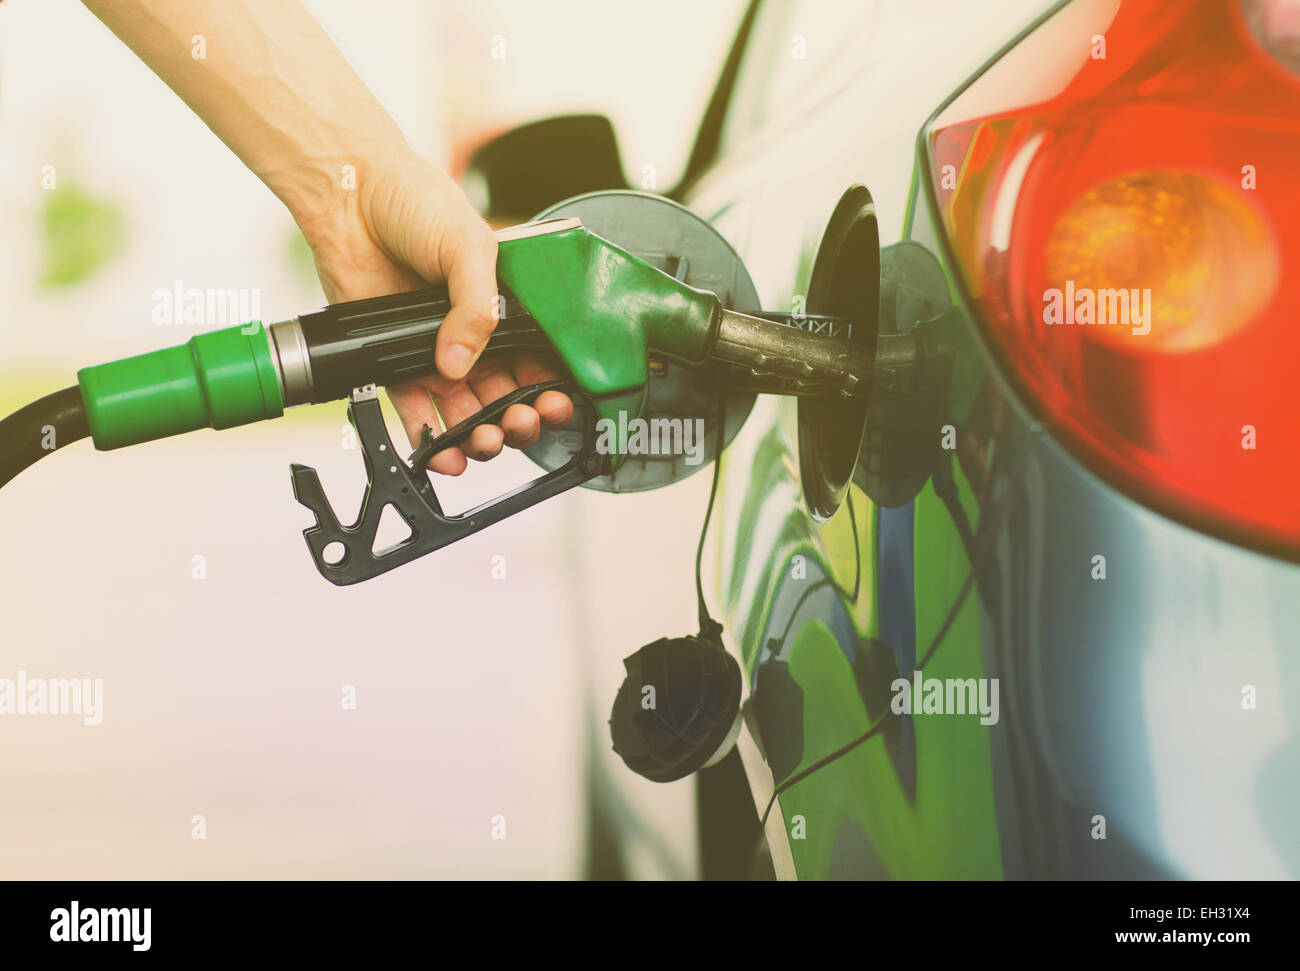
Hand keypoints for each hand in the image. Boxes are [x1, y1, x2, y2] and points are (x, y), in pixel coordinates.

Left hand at [298, 146, 572, 474]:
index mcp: (503, 307)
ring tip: (484, 441)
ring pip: (466, 411)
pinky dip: (430, 437)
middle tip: (519, 424)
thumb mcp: (470, 246)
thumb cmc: (415, 202)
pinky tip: (445, 452)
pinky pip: (416, 411)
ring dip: (479, 435)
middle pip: (505, 395)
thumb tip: (460, 363)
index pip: (536, 360)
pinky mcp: (392, 361)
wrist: (350, 195)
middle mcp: (472, 334)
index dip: (548, 388)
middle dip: (518, 419)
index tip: (552, 405)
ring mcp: (433, 350)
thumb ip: (478, 307)